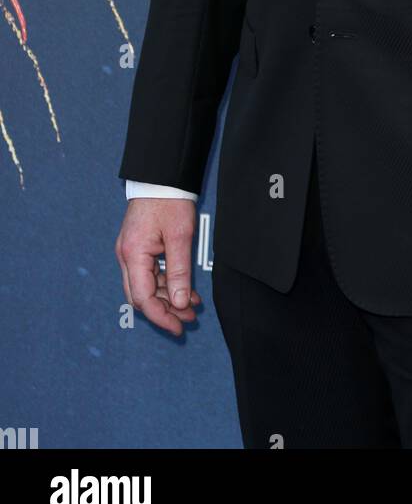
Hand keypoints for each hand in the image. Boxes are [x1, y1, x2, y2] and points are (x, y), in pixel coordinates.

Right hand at [115, 199, 201, 336]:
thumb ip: (179, 271)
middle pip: (141, 296)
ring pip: (146, 287)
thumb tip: (180, 302)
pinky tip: (184, 289)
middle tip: (188, 320)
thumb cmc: (169, 200)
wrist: (161, 177)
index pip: (142, 298)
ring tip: (192, 305)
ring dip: (167, 298)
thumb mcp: (180, 236)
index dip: (161, 316)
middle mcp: (127, 256)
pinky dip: (166, 284)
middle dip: (165, 311)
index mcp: (133, 254)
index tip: (178, 326)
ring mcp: (130, 252)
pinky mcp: (138, 248)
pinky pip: (149, 274)